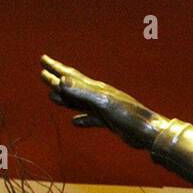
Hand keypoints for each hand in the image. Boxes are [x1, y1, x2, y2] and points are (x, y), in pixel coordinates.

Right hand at [40, 55, 164, 149]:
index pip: (71, 75)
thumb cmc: (129, 117)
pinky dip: (82, 119)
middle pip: (73, 86)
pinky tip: (75, 122)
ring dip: (65, 98)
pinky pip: (91, 119)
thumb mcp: (104, 103)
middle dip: (57, 79)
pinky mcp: (109, 122)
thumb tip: (61, 81)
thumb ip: (83, 92)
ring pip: (79, 102)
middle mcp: (99, 96)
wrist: (149, 133)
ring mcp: (104, 109)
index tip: (43, 59)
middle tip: (43, 73)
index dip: (56, 68)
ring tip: (52, 96)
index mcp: (96, 89)